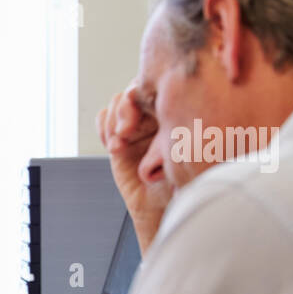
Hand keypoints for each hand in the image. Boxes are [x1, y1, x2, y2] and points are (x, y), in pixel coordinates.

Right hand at [97, 81, 172, 254]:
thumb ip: (179, 135)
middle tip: (125, 131)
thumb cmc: (186, 183)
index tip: (142, 113)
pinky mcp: (119, 138)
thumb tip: (170, 118)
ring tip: (118, 144)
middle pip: (134, 91)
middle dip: (124, 108)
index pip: (158, 86)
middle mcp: (156, 114)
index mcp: (178, 109)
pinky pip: (104, 121)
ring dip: (113, 121)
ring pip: (117, 104)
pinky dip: (104, 128)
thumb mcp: (188, 156)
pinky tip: (114, 147)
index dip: (143, 94)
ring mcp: (136, 125)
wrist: (166, 207)